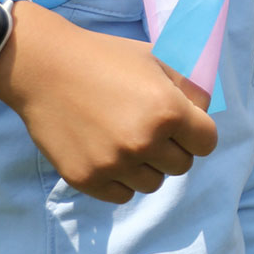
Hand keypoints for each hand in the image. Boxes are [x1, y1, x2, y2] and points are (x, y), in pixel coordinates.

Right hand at [0, 2, 219, 202]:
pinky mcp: (87, 179)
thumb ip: (190, 86)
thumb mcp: (156, 59)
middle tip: (149, 128)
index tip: (183, 125)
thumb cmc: (106, 58)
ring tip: (125, 138)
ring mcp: (114, 164)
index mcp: (168, 111)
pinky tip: (108, 152)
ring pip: (152, 184)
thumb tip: (206, 112)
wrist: (46, 68)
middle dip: (172, 148)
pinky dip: (120, 179)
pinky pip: (122, 195)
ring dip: (146, 166)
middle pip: (182, 166)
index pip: (207, 143)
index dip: (197, 132)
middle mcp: (144, 142)